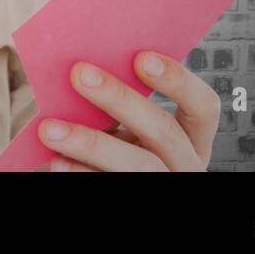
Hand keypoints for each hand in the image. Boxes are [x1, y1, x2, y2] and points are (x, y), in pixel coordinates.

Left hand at [37, 51, 220, 171]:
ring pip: (138, 166)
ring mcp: (164, 183)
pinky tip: (56, 160)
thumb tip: (84, 66)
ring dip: (90, 143)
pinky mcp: (137, 196)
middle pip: (164, 131)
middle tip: (78, 74)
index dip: (178, 80)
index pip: (204, 106)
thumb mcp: (131, 124)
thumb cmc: (118, 142)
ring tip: (50, 129)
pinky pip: (112, 185)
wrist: (107, 172)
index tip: (141, 57)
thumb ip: (121, 101)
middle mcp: (186, 163)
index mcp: (192, 136)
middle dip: (120, 100)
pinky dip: (81, 172)